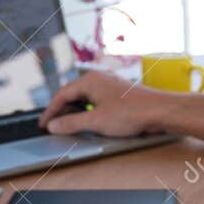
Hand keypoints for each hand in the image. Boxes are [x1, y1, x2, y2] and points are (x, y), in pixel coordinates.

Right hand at [37, 70, 164, 137]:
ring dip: (74, 110)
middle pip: (72, 94)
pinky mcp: (118, 92)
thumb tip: (53, 125)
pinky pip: (96, 99)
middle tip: (53, 125)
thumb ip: (71, 123)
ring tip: (68, 124)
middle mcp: (98, 78)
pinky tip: (89, 120)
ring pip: (84, 97)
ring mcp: (109, 84)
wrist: (159, 111)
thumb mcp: (96, 121)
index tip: (43, 124)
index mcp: (89, 81)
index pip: (62, 94)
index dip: (50, 111)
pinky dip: (87, 109)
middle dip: (61, 110)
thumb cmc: (131, 113)